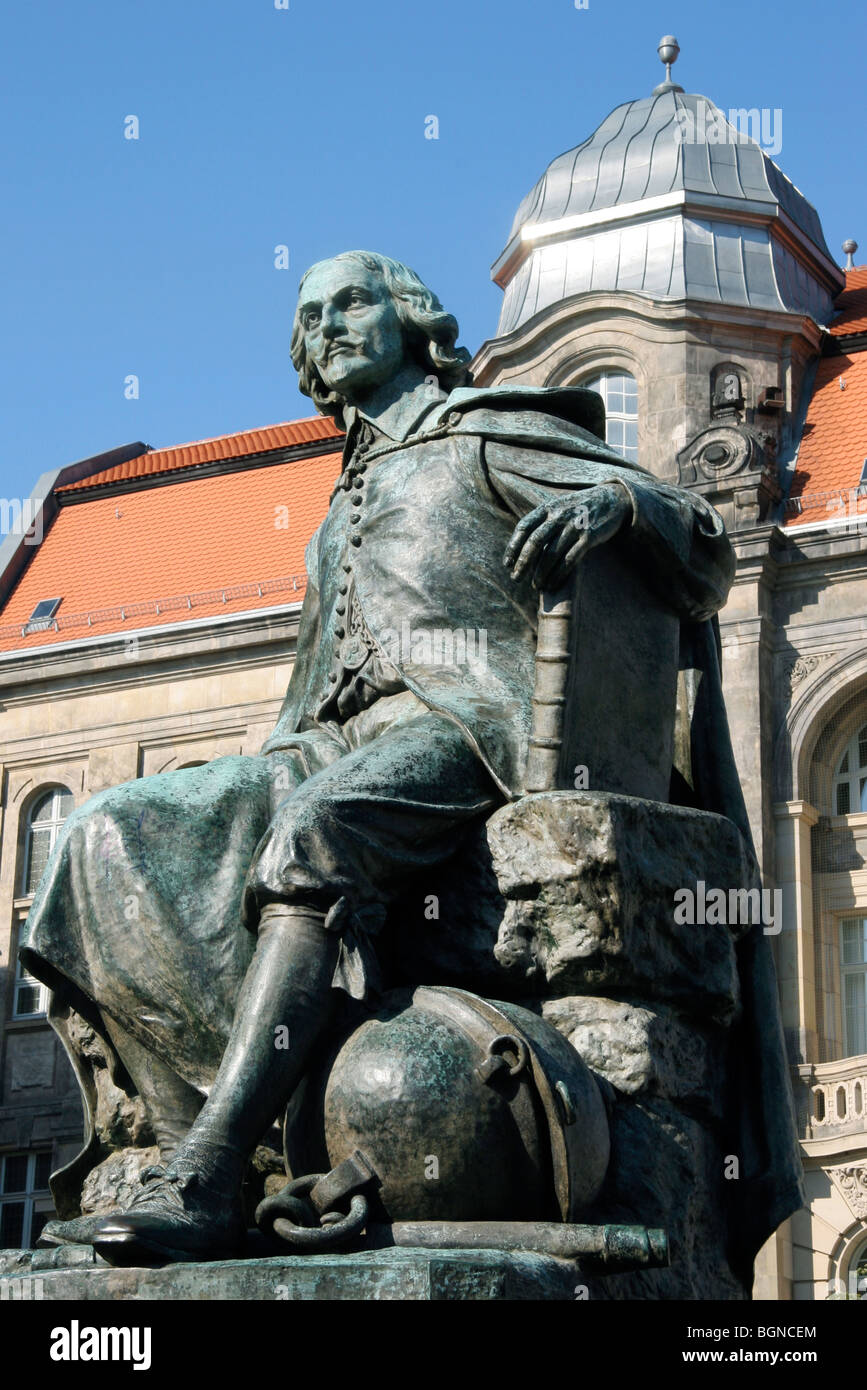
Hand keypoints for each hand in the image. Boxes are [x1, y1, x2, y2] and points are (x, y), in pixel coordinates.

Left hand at [504, 485, 632, 590]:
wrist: (611, 499)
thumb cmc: (579, 508)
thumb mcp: (558, 506)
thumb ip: (542, 522)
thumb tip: (521, 545)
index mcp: (548, 507)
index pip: (524, 527)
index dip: (513, 547)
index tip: (507, 564)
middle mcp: (559, 515)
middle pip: (535, 542)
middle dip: (523, 563)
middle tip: (516, 579)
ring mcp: (574, 526)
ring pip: (552, 554)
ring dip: (541, 573)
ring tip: (536, 585)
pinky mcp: (589, 537)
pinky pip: (570, 560)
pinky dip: (559, 574)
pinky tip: (553, 584)